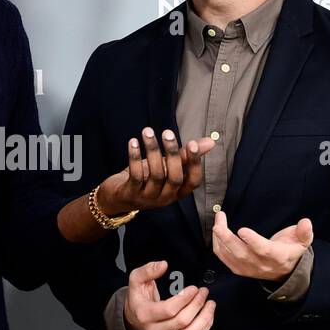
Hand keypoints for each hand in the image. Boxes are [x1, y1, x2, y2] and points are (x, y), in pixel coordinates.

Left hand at [96, 127, 216, 214]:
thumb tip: (211, 142)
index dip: (195, 163)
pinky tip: (133, 142)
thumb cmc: (147, 179)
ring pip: (156, 174)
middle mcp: (166, 197)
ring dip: (152, 150)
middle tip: (167, 133)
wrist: (118, 197)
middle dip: (172, 153)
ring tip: (147, 132)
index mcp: (178, 191)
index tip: (192, 143)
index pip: (194, 181)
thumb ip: (186, 155)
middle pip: (175, 177)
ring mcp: (148, 197)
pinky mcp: (131, 194)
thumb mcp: (167, 167)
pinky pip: (136, 175)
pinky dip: (135, 157)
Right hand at [123, 259, 215, 329]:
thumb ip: (148, 270)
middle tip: (203, 292)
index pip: (169, 310)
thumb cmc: (138, 297)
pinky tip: (208, 313)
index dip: (185, 299)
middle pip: (183, 321)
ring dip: (205, 318)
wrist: (134, 317)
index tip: (193, 288)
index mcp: (145, 314)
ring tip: (210, 303)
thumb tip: (163, 265)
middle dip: (197, 304)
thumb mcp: (136, 280)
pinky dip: (205, 326)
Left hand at [211, 210, 312, 279]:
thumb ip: (304, 232)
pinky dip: (218, 245)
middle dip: (227, 239)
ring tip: (218, 221)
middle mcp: (261, 264)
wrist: (284, 270)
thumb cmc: (291, 250)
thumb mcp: (302, 241)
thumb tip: (306, 222)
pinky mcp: (239, 268)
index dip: (253, 241)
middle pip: (241, 254)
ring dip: (220, 239)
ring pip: (230, 256)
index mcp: (277, 256)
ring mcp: (248, 268)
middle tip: (219, 225)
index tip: (242, 230)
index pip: (264, 250)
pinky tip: (217, 231)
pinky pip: (224, 258)